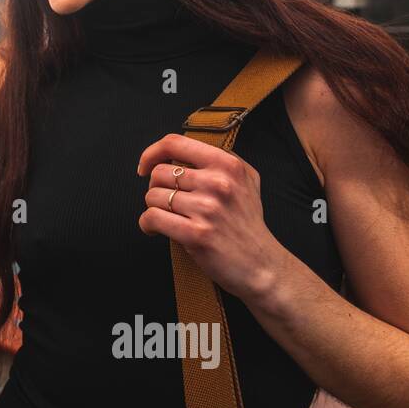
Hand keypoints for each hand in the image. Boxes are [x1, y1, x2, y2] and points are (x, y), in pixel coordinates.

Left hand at [136, 133, 285, 299]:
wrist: (262, 264)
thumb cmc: (248, 223)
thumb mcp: (247, 180)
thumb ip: (220, 160)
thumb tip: (181, 152)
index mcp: (228, 165)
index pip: (175, 143)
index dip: (152, 153)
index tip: (146, 167)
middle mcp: (218, 183)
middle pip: (159, 173)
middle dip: (156, 189)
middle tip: (167, 203)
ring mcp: (207, 209)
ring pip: (153, 196)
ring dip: (153, 209)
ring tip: (167, 218)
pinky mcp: (196, 234)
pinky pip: (152, 218)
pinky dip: (147, 224)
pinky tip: (155, 229)